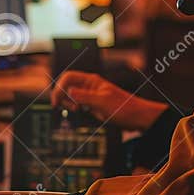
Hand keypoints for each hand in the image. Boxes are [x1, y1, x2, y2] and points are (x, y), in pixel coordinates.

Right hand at [51, 71, 167, 131]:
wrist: (136, 117)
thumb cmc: (125, 107)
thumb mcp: (102, 102)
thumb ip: (84, 96)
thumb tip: (68, 92)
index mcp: (91, 81)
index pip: (68, 77)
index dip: (59, 88)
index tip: (57, 101)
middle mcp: (89, 86)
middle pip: (67, 86)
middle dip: (63, 96)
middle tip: (68, 107)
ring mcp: (91, 95)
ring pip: (71, 95)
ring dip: (69, 103)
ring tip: (77, 111)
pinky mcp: (93, 104)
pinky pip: (78, 104)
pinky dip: (75, 108)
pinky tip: (81, 113)